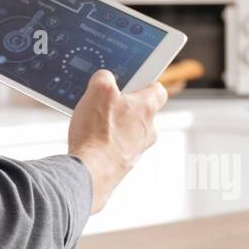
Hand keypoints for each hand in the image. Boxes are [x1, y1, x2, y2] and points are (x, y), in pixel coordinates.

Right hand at [68, 70, 166, 213]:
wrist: (90, 171)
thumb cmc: (97, 133)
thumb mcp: (98, 90)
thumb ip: (105, 77)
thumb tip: (105, 77)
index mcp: (147, 107)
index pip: (157, 89)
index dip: (144, 81)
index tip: (131, 79)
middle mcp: (148, 129)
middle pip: (140, 109)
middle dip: (123, 104)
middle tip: (104, 100)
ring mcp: (137, 148)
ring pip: (129, 128)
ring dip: (114, 123)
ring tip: (92, 122)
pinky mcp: (125, 162)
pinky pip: (118, 144)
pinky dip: (107, 140)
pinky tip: (91, 139)